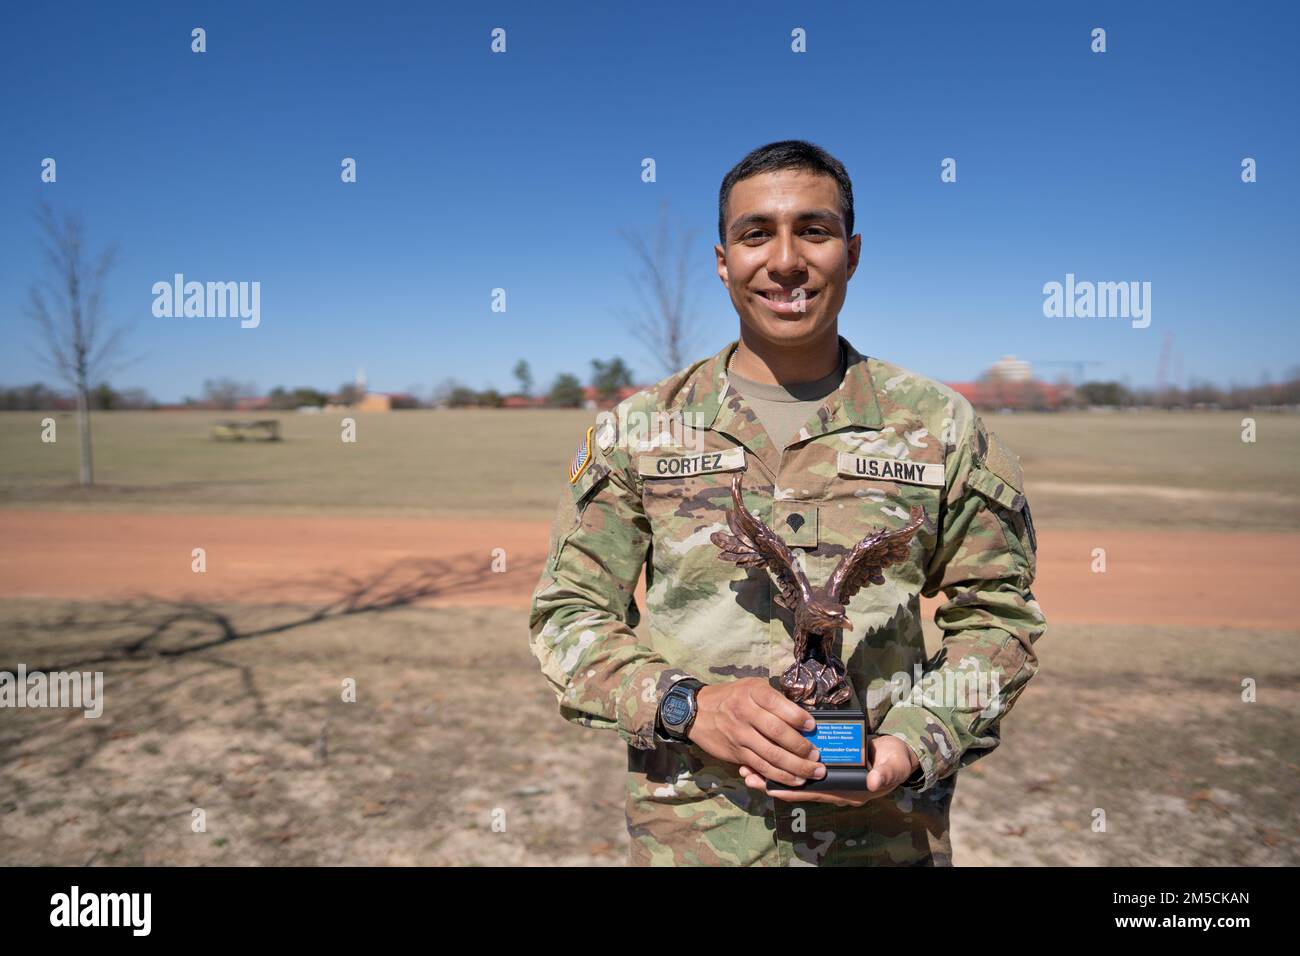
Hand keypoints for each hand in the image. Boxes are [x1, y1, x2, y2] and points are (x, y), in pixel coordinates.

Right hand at [687, 678, 826, 787]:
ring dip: (797, 767)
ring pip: (772, 755)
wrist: (697, 712)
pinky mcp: (737, 753)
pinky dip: (780, 776)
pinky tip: (795, 780)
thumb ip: (774, 699)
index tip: (813, 726)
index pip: (779, 705)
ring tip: (814, 772)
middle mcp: (745, 713)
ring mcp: (740, 735)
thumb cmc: (731, 697)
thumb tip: (803, 717)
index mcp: (753, 693)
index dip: (799, 717)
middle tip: (817, 755)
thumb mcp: (751, 687)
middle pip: (778, 733)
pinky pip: (761, 767)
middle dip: (802, 747)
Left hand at [738, 734, 920, 805]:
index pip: (812, 793)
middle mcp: (834, 789)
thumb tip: (873, 782)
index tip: (768, 786)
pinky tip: (766, 754)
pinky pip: (800, 769)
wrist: (898, 755)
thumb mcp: (892, 767)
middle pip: (797, 788)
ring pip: (794, 779)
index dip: (790, 790)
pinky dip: (783, 763)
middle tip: (747, 775)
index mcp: (846, 791)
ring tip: (747, 768)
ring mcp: (829, 779)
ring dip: (772, 773)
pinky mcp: (826, 767)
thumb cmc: (895, 761)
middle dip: (772, 782)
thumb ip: (883, 774)